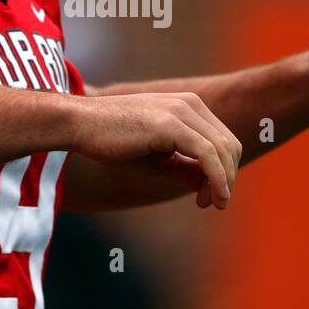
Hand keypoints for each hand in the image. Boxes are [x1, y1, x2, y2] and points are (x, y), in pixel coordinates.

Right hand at [67, 92, 241, 208]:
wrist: (80, 124)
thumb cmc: (113, 142)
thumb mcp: (157, 159)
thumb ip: (185, 168)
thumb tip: (212, 185)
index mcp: (189, 107)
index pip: (223, 140)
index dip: (225, 171)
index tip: (207, 196)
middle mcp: (190, 104)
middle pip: (229, 145)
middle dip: (227, 178)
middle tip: (212, 204)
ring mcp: (181, 111)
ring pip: (223, 149)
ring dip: (223, 182)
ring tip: (209, 203)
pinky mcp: (171, 124)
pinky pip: (207, 154)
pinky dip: (216, 178)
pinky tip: (211, 196)